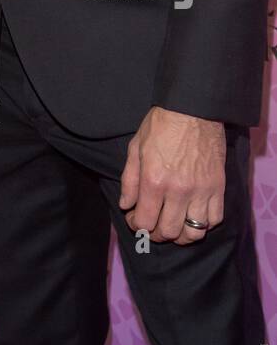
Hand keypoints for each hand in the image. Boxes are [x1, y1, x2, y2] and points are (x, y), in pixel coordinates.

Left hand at [119, 105, 225, 243]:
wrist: (193, 109)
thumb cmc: (161, 125)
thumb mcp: (135, 148)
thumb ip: (129, 180)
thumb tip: (126, 205)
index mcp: (154, 181)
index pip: (144, 222)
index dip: (136, 226)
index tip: (135, 220)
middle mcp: (178, 191)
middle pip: (168, 232)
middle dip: (156, 235)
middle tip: (152, 227)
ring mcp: (201, 191)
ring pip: (193, 233)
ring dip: (181, 236)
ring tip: (174, 227)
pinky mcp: (218, 187)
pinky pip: (214, 219)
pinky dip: (204, 224)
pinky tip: (194, 216)